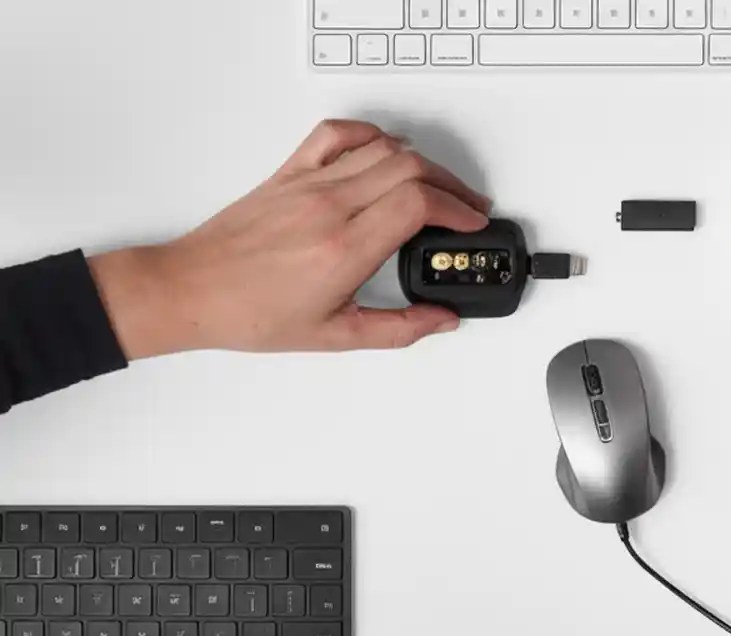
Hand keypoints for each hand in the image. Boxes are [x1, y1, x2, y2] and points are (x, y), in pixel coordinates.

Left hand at [89, 119, 490, 359]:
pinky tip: (384, 151)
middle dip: (452, 186)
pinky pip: (336, 134)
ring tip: (437, 186)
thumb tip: (441, 320)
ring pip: (382, 148)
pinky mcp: (289, 173)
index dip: (457, 209)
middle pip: (410, 168)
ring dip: (421, 162)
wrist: (190, 292)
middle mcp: (328, 207)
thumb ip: (398, 329)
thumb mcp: (334, 335)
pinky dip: (370, 135)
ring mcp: (307, 184)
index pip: (417, 203)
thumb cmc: (250, 313)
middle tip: (466, 208)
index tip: (471, 223)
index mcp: (343, 248)